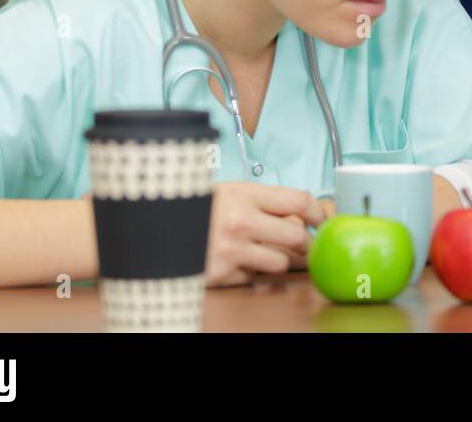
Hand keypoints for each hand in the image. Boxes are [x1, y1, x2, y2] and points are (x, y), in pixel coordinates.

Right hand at [205, 182, 331, 285]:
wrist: (150, 230)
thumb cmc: (194, 209)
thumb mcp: (227, 192)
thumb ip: (261, 201)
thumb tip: (303, 212)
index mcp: (243, 194)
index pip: (299, 200)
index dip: (318, 212)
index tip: (321, 220)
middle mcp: (240, 221)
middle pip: (298, 236)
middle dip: (305, 244)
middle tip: (302, 245)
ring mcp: (231, 250)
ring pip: (280, 263)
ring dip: (277, 262)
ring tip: (261, 253)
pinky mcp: (221, 275)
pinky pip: (253, 280)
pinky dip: (249, 275)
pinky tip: (235, 263)